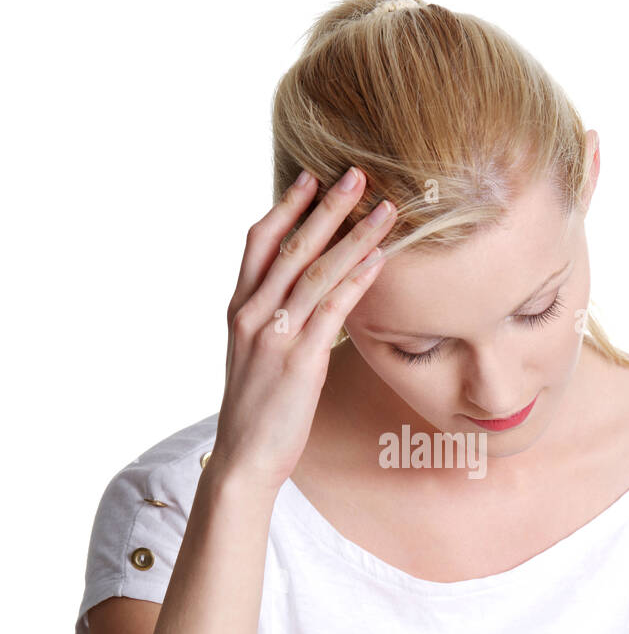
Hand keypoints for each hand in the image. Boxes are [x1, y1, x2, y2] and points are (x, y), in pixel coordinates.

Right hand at [212, 166, 395, 494]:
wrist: (245, 460)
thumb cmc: (259, 411)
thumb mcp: (259, 356)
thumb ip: (278, 320)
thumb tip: (313, 297)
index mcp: (240, 310)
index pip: (259, 243)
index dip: (286, 207)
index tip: (311, 177)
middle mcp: (252, 315)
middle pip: (291, 246)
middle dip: (326, 207)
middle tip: (356, 173)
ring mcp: (274, 337)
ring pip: (316, 272)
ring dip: (354, 236)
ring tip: (385, 210)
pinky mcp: (299, 362)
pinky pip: (332, 311)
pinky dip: (357, 281)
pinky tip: (379, 260)